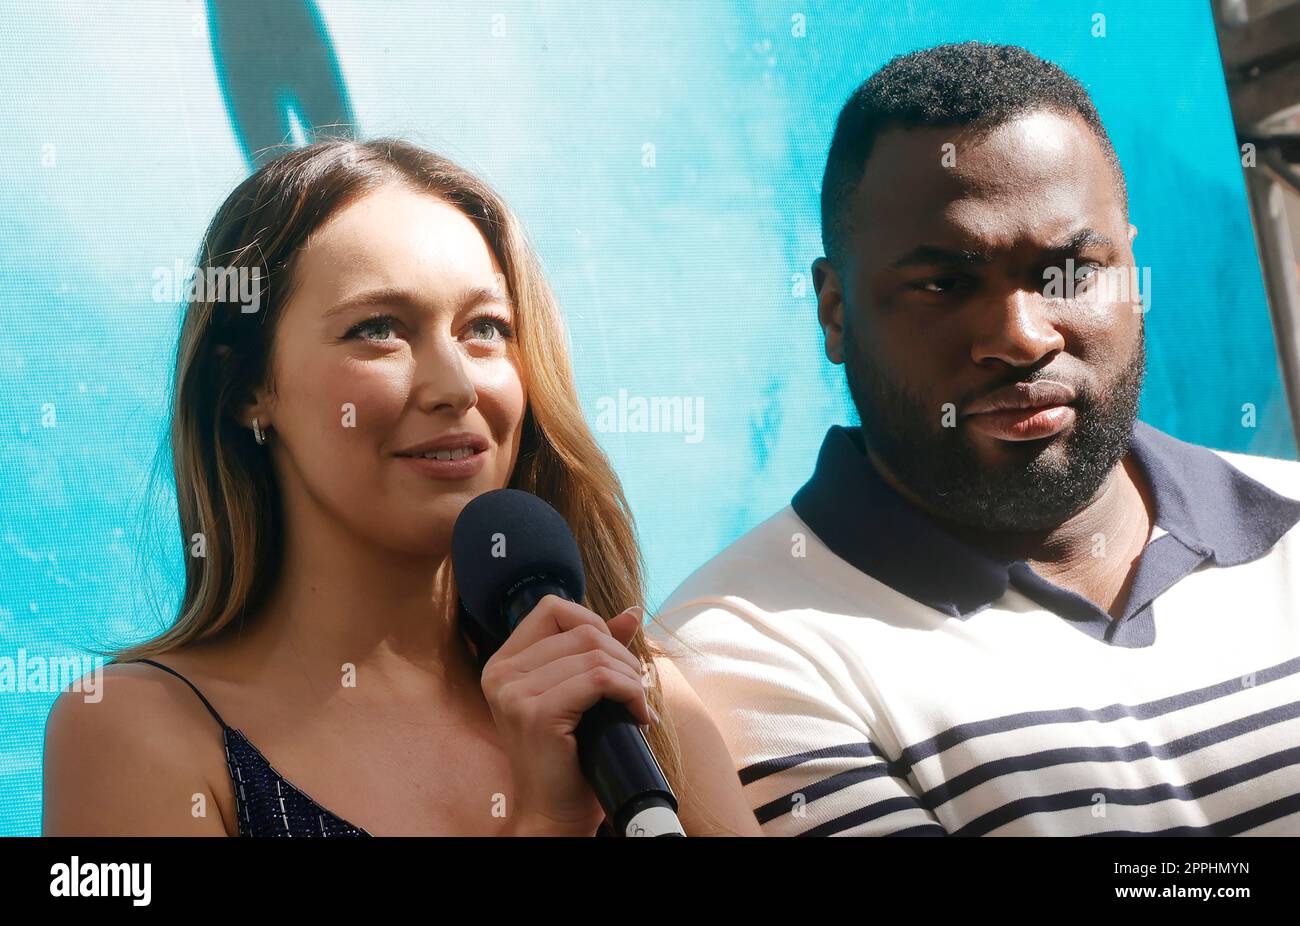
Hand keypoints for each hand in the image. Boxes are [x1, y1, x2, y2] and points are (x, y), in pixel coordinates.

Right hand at [480, 595, 653, 835]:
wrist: (555, 812)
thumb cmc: (569, 755)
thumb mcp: (579, 693)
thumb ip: (597, 650)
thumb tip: (632, 612)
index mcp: (504, 663)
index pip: (553, 609)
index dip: (592, 623)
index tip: (613, 657)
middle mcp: (501, 674)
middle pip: (581, 631)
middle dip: (621, 656)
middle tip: (636, 687)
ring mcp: (514, 694)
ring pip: (595, 655)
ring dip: (631, 677)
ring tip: (638, 702)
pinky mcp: (537, 714)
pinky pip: (599, 681)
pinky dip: (629, 692)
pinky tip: (637, 714)